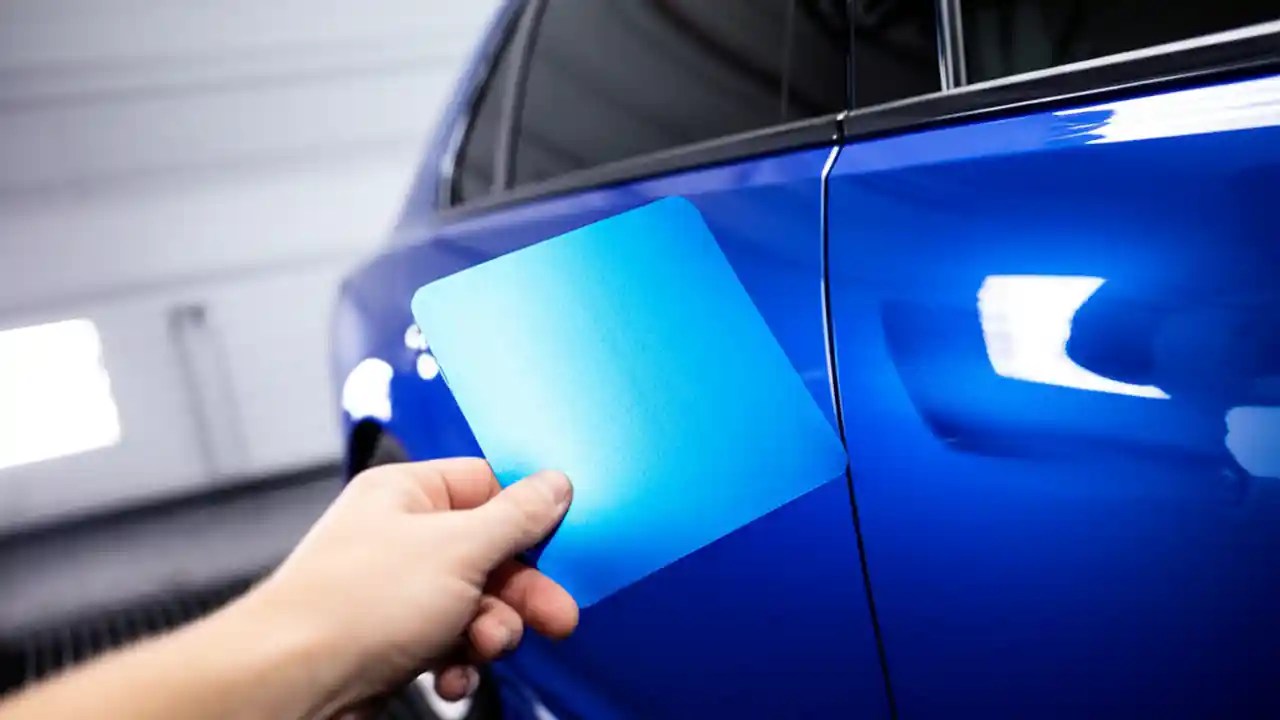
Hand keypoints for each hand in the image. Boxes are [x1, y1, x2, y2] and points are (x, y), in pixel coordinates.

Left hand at [245, 459, 576, 715]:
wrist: (292, 681)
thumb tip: (555, 485)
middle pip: (488, 553)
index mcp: (408, 493)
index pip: (488, 487)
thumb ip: (517, 516)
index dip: (527, 518)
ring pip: (474, 603)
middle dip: (520, 591)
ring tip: (483, 647)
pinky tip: (452, 675)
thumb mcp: (460, 548)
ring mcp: (395, 591)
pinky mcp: (391, 640)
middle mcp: (399, 536)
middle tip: (554, 616)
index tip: (560, 545)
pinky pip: (448, 643)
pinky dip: (459, 662)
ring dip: (490, 630)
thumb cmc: (354, 604)